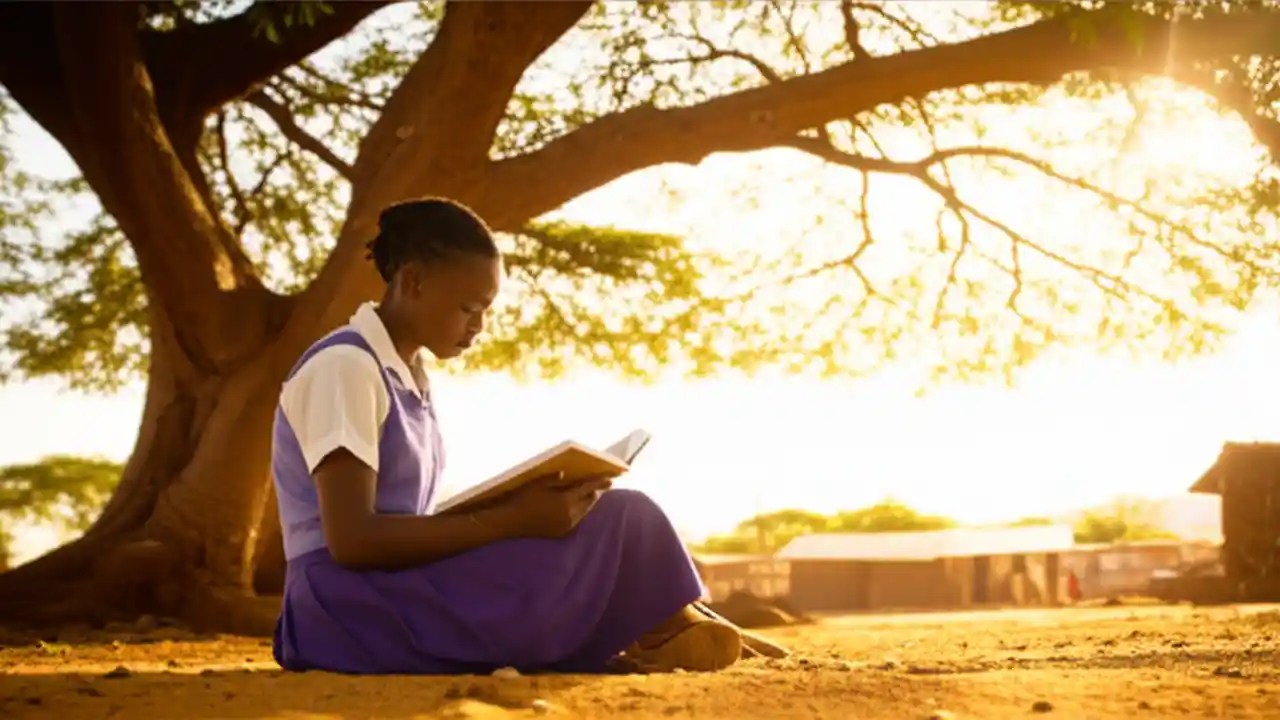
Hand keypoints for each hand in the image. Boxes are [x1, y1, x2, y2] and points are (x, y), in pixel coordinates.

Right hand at [491, 473, 612, 538]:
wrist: (511, 522)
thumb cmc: (523, 499)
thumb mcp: (538, 483)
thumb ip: (554, 478)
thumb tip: (566, 474)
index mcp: (565, 500)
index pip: (588, 489)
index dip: (600, 483)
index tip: (611, 479)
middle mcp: (569, 514)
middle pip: (589, 502)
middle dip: (596, 493)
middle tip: (601, 485)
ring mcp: (566, 525)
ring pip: (584, 512)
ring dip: (588, 503)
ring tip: (591, 495)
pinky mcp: (561, 533)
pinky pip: (576, 520)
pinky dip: (580, 512)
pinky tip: (577, 507)